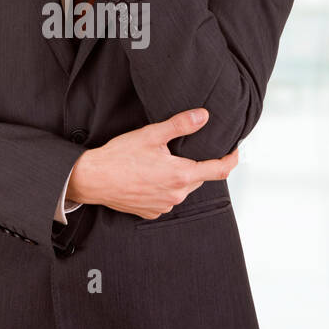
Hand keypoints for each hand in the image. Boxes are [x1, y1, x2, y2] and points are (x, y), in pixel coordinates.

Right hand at [66, 108, 240, 219]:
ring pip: (182, 189)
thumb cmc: (119, 157)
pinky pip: (166, 199)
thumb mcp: (151, 134)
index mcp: (181, 175)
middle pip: (199, 178)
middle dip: (196, 164)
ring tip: (157, 163)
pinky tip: (148, 177)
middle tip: (180, 150)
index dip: (231, 159)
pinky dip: (163, 188)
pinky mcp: (151, 212)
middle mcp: (176, 195)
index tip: (235, 152)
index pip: (219, 170)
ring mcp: (163, 206)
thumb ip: (181, 125)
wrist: (92, 179)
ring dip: (178, 177)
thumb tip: (203, 117)